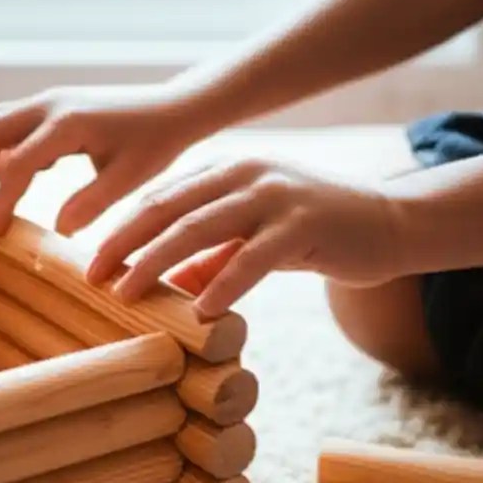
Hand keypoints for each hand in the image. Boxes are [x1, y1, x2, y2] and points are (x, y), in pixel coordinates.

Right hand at [0, 84, 206, 238]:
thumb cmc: (155, 143)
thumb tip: (58, 230)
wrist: (171, 108)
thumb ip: (93, 202)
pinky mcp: (47, 106)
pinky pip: (5, 123)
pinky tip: (11, 182)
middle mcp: (49, 104)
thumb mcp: (130, 179)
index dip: (0, 201)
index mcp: (69, 123)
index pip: (18, 164)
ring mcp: (46, 101)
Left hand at [88, 159, 405, 316]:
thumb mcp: (253, 241)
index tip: (89, 263)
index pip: (158, 198)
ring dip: (157, 262)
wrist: (392, 223)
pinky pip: (253, 257)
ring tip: (126, 294)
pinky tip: (200, 310)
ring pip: (199, 227)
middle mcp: (244, 174)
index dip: (120, 229)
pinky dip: (224, 283)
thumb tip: (169, 289)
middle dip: (123, 243)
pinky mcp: (304, 224)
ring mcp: (274, 195)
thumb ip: (211, 258)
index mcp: (226, 171)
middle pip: (167, 208)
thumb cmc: (315, 235)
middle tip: (91, 277)